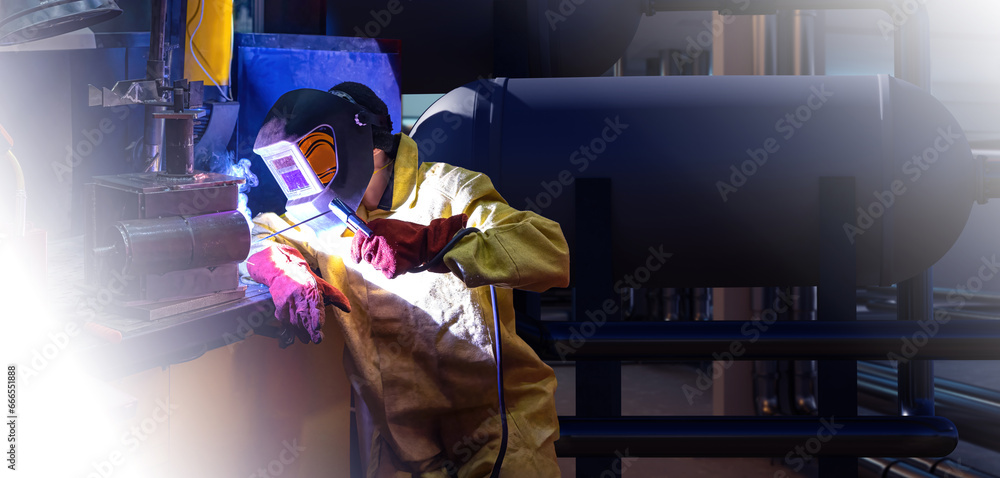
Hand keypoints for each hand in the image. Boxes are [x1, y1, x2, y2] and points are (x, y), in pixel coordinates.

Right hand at [247, 245, 349, 343]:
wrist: (283, 272)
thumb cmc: (307, 280)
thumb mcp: (324, 286)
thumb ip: (337, 297)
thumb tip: (348, 309)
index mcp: (311, 290)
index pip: (314, 305)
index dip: (316, 317)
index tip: (318, 326)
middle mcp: (298, 297)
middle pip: (304, 317)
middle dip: (310, 330)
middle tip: (317, 340)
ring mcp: (287, 303)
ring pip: (295, 322)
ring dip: (302, 332)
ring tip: (309, 339)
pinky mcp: (279, 308)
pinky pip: (286, 322)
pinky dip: (293, 330)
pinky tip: (299, 335)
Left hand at [350, 214, 468, 278]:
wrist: (426, 242)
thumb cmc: (408, 233)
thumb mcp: (388, 225)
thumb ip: (373, 231)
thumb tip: (361, 237)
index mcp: (374, 228)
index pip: (357, 241)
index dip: (354, 251)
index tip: (356, 259)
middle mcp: (375, 241)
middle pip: (366, 256)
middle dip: (374, 257)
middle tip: (388, 253)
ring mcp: (382, 255)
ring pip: (376, 266)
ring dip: (384, 263)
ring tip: (397, 255)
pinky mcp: (390, 267)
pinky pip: (386, 273)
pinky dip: (392, 270)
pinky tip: (400, 262)